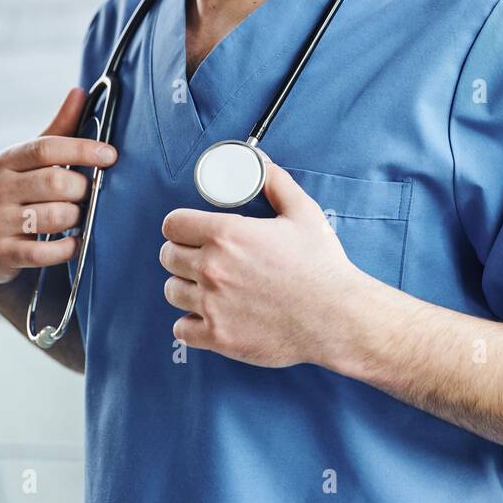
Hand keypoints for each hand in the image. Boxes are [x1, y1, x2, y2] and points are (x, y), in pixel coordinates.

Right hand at [0, 87, 117, 288]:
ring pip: (55, 216)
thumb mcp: (27, 160)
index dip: (82, 149)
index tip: (110, 155)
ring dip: (76, 218)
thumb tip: (79, 91)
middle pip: (56, 182)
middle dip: (82, 188)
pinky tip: (73, 243)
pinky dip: (67, 248)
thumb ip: (57, 129)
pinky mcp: (2, 253)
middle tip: (87, 194)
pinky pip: (45, 252)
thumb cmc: (11, 192)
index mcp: (7, 160)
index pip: (46, 148)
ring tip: (77, 217)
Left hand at [159, 154, 359, 366]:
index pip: (173, 225)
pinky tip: (209, 316)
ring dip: (185, 287)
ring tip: (206, 287)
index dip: (181, 226)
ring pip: (171, 291)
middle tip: (200, 259)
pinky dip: (191, 323)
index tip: (189, 232)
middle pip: (168, 256)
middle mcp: (212, 268)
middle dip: (181, 254)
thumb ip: (276, 183)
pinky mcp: (218, 337)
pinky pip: (180, 329)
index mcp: (227, 234)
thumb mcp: (303, 213)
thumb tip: (260, 165)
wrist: (335, 316)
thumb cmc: (321, 265)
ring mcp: (212, 305)